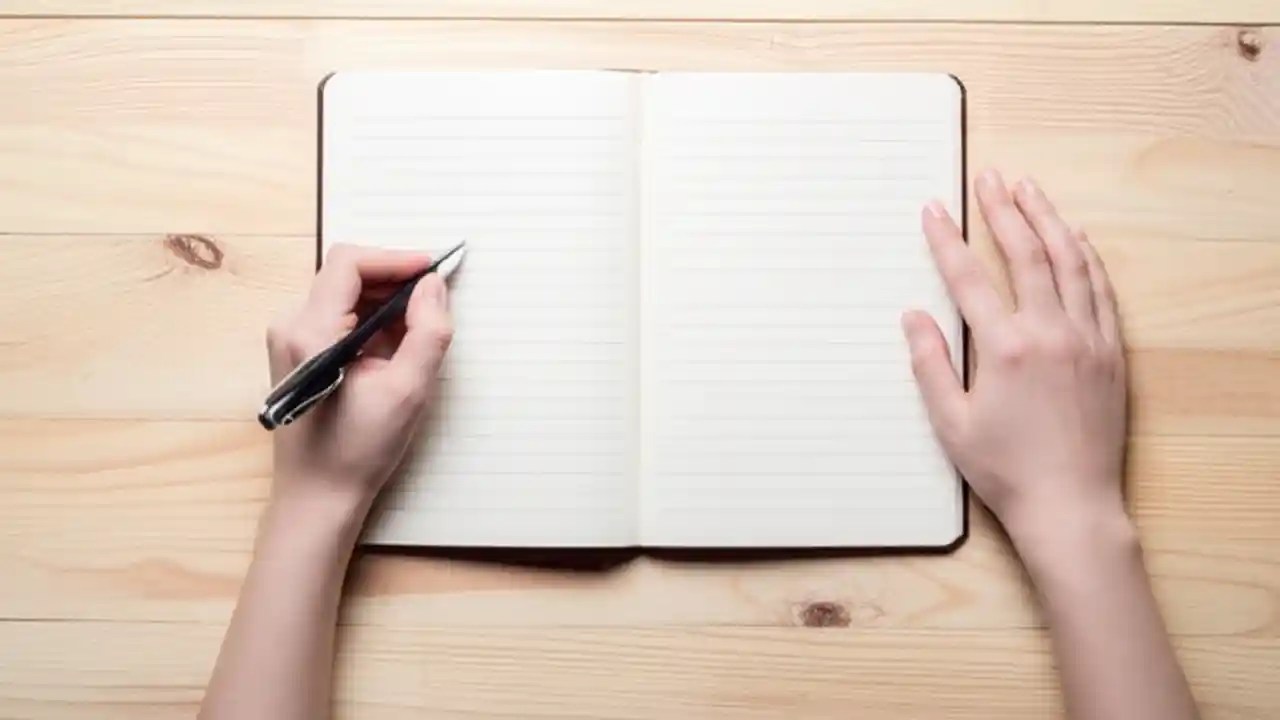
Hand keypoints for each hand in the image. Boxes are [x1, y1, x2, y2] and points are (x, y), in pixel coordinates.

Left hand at [266, 244, 452, 513]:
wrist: (317, 494)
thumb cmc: (359, 450)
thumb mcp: (409, 390)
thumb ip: (428, 332)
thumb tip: (434, 287)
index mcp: (310, 332)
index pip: (349, 264)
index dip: (394, 260)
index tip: (432, 272)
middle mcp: (290, 327)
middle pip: (345, 275)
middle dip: (393, 280)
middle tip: (433, 300)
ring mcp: (289, 339)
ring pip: (343, 294)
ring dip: (384, 301)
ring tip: (418, 327)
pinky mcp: (297, 352)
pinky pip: (337, 316)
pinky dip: (371, 320)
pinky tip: (395, 345)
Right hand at [903, 170, 1128, 552]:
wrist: (1070, 506)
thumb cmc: (1004, 471)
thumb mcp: (950, 422)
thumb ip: (930, 363)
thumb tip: (915, 317)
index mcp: (1004, 347)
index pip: (968, 277)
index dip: (946, 239)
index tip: (934, 209)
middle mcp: (1049, 332)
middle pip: (1024, 253)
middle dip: (1004, 210)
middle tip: (990, 179)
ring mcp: (1086, 339)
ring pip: (1068, 261)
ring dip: (1047, 220)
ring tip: (1030, 190)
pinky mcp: (1110, 352)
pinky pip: (1100, 290)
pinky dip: (1085, 257)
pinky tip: (1075, 239)